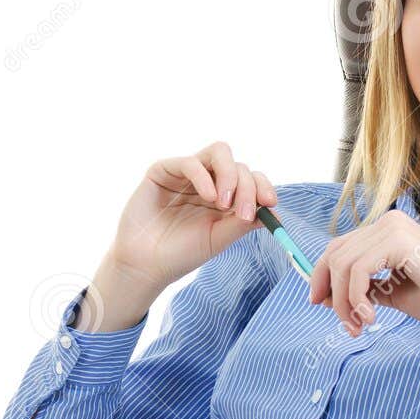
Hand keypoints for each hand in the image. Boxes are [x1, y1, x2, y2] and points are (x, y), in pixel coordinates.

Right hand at [110, 140, 277, 291]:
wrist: (146, 265)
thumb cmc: (181, 254)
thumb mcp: (219, 238)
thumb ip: (243, 223)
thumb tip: (273, 210)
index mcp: (224, 196)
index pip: (251, 180)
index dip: (263, 187)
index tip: (270, 203)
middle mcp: (208, 181)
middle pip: (239, 166)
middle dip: (247, 188)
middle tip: (245, 212)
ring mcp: (186, 174)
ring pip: (219, 153)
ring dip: (230, 175)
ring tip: (225, 204)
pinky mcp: (163, 170)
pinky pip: (190, 162)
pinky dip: (204, 178)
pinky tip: (208, 198)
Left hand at [308, 209, 419, 337]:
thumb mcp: (392, 293)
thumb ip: (363, 289)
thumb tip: (325, 295)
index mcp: (388, 230)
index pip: (339, 247)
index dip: (321, 275)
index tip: (319, 304)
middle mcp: (389, 221)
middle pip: (335, 254)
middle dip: (331, 293)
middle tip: (346, 325)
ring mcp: (393, 228)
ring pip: (342, 265)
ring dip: (344, 303)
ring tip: (360, 326)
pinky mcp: (398, 241)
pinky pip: (357, 271)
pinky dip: (355, 299)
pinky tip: (371, 318)